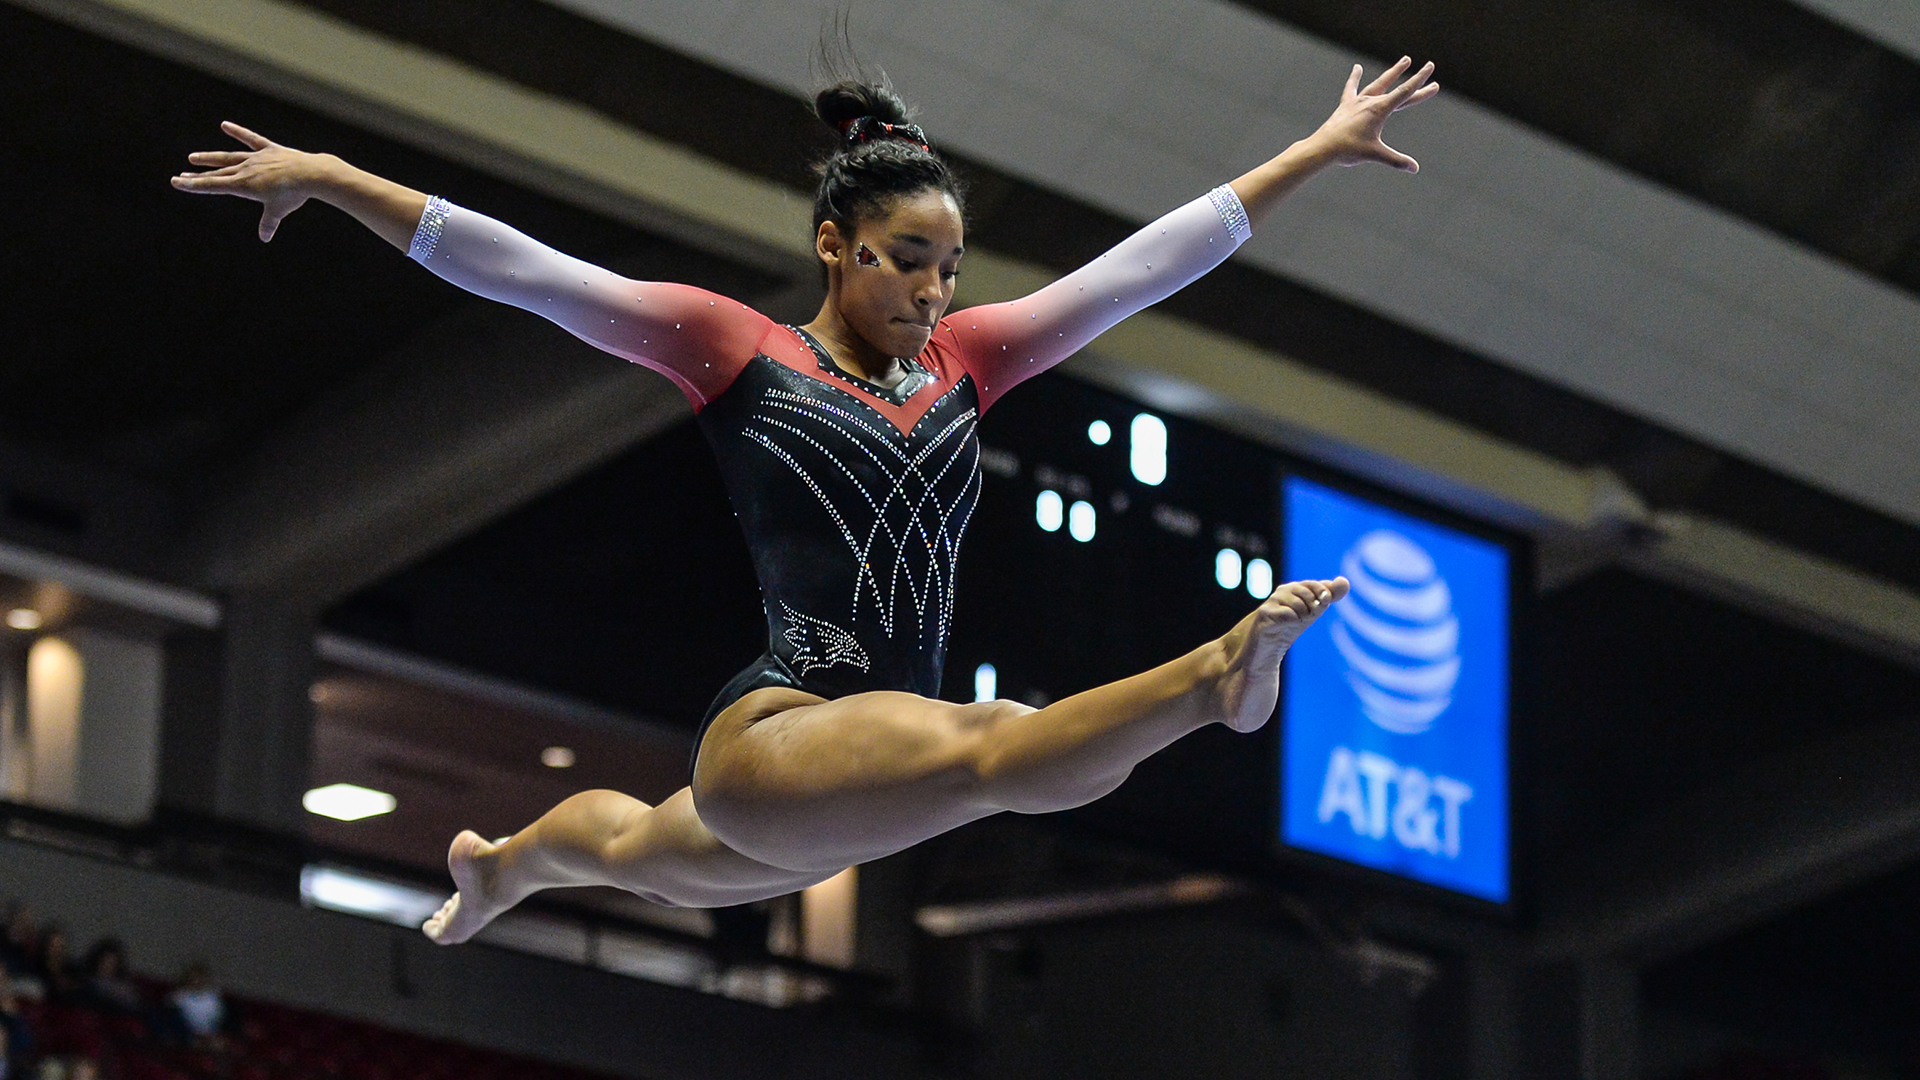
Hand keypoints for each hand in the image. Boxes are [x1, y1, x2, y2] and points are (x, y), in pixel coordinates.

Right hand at [170, 121, 329, 240]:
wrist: (311, 174)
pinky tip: (225, 125)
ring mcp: (256, 158)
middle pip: (217, 173)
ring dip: (211, 158)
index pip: (213, 185)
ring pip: (228, 158)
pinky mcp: (269, 149)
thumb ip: (269, 223)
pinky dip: (239, 132)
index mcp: (243, 185)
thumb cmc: (294, 194)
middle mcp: (245, 169)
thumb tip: (265, 238)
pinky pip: (251, 139)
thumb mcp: (278, 210)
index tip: (176, 182)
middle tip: (181, 175)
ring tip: (194, 157)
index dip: (193, 184)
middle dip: (198, 176)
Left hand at [1310, 57, 1438, 172]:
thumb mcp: (1375, 155)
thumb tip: (1414, 169)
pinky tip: (1357, 68)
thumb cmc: (1349, 150)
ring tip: (1404, 61)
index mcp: (1380, 109)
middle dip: (1415, 78)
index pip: (1406, 92)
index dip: (1420, 79)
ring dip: (1392, 73)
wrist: (1323, 147)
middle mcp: (1370, 101)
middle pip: (1397, 87)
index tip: (1430, 67)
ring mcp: (1358, 101)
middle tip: (1430, 65)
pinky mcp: (1346, 105)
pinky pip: (1351, 88)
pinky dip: (1355, 78)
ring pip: (1378, 83)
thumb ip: (1396, 160)